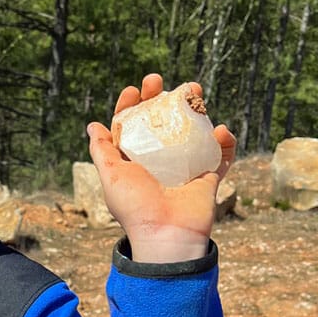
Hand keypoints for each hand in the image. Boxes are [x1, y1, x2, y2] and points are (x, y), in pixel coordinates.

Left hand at [87, 72, 234, 262]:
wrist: (166, 235)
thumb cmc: (136, 207)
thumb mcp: (111, 176)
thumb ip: (102, 152)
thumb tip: (93, 126)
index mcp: (136, 161)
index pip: (132, 126)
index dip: (131, 105)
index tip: (134, 89)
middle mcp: (160, 161)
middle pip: (163, 122)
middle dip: (163, 98)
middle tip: (161, 81)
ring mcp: (186, 168)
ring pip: (193, 131)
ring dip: (195, 107)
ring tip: (195, 90)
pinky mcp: (208, 177)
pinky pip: (221, 155)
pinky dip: (224, 141)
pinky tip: (220, 130)